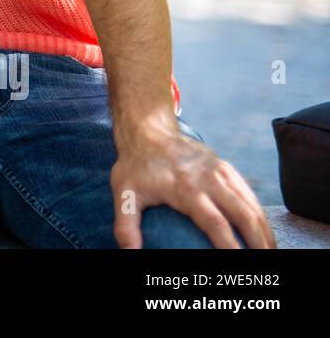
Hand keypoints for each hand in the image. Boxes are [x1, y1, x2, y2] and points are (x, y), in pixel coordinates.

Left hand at [110, 123, 275, 248]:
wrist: (147, 129)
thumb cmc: (134, 167)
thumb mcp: (124, 194)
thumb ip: (126, 227)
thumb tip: (130, 255)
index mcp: (185, 187)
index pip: (215, 222)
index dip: (229, 245)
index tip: (238, 262)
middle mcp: (208, 178)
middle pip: (243, 214)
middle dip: (259, 241)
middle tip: (266, 262)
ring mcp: (220, 170)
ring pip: (251, 204)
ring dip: (265, 230)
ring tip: (270, 252)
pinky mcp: (225, 167)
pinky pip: (248, 193)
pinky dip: (260, 214)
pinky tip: (262, 233)